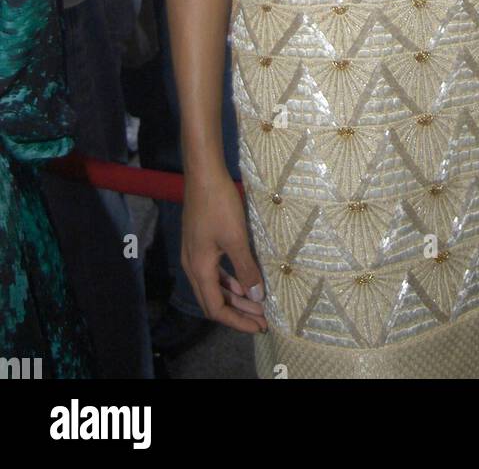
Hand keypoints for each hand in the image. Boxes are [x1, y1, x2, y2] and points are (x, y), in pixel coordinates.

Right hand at [182, 169, 266, 334]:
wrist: (204, 174)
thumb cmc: (219, 205)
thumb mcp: (236, 238)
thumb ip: (246, 268)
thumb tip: (256, 296)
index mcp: (199, 269)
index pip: (215, 308)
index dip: (237, 321)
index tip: (258, 326)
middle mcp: (193, 266)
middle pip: (213, 301)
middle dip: (237, 312)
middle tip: (262, 319)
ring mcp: (195, 254)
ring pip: (214, 286)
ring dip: (235, 297)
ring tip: (257, 303)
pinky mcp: (200, 243)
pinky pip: (214, 272)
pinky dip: (229, 281)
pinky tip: (243, 281)